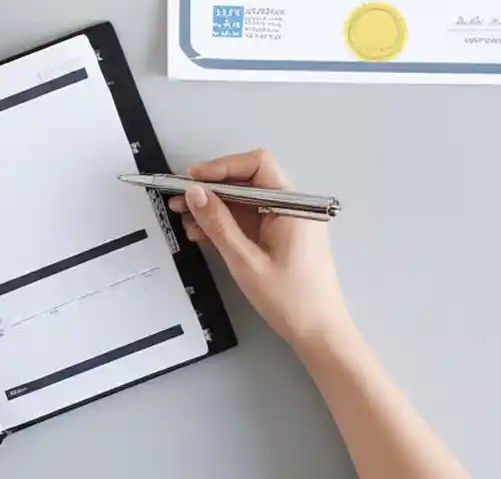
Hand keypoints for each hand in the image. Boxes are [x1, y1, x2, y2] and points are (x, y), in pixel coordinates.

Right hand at [168, 149, 353, 349]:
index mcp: (293, 206)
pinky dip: (226, 224)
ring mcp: (287, 222)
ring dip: (215, 208)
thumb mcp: (246, 261)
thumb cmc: (291, 300)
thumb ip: (219, 224)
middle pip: (248, 181)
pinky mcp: (280, 237)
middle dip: (212, 188)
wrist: (320, 334)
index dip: (222, 167)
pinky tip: (202, 232)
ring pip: (245, 202)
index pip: (257, 165)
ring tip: (184, 218)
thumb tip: (195, 193)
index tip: (192, 178)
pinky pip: (249, 220)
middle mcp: (292, 207)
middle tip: (180, 199)